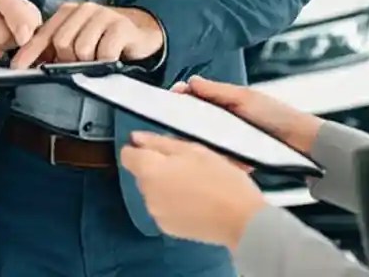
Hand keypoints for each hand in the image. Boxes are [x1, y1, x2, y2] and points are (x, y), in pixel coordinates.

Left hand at [10, 3, 163, 68]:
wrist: (141, 32)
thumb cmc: (105, 38)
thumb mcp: (77, 40)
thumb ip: (55, 50)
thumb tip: (32, 65)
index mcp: (67, 12)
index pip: (43, 34)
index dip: (29, 52)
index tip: (18, 68)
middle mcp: (83, 10)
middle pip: (62, 43)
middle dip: (68, 60)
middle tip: (81, 63)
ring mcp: (103, 16)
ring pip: (82, 49)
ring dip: (89, 62)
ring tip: (98, 59)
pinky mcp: (121, 27)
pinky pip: (104, 53)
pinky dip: (106, 62)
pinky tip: (112, 57)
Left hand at [120, 132, 264, 247]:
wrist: (241, 220)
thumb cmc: (221, 179)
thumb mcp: (194, 150)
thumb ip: (160, 143)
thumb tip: (135, 138)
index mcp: (150, 171)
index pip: (127, 155)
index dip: (141, 149)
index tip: (159, 149)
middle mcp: (146, 194)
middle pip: (142, 174)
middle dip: (158, 168)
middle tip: (187, 166)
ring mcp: (156, 214)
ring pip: (153, 192)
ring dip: (166, 186)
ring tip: (195, 186)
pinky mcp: (167, 229)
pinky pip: (163, 209)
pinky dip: (173, 204)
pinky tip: (195, 203)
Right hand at [175, 76, 321, 156]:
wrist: (302, 144)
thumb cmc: (277, 116)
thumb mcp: (245, 99)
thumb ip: (217, 91)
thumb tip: (191, 81)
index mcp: (226, 102)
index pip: (196, 97)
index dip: (182, 98)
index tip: (171, 98)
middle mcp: (226, 120)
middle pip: (197, 121)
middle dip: (186, 124)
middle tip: (174, 126)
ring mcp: (231, 139)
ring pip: (205, 142)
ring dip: (199, 144)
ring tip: (189, 145)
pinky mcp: (237, 158)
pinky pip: (219, 158)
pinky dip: (215, 159)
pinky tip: (212, 160)